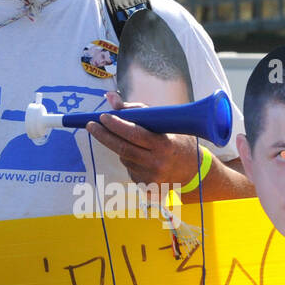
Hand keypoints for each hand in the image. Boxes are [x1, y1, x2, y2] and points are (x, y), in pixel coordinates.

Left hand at [86, 91, 202, 189]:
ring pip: (124, 158)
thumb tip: (110, 98)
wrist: (193, 171)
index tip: (102, 116)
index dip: (115, 125)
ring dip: (119, 146)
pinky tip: (139, 156)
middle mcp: (157, 164)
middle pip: (122, 149)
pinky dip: (129, 158)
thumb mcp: (163, 122)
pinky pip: (129, 168)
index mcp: (164, 145)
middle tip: (91, 125)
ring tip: (128, 140)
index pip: (133, 134)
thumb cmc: (177, 140)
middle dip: (103, 135)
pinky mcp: (146, 187)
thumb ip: (136, 109)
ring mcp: (151, 178)